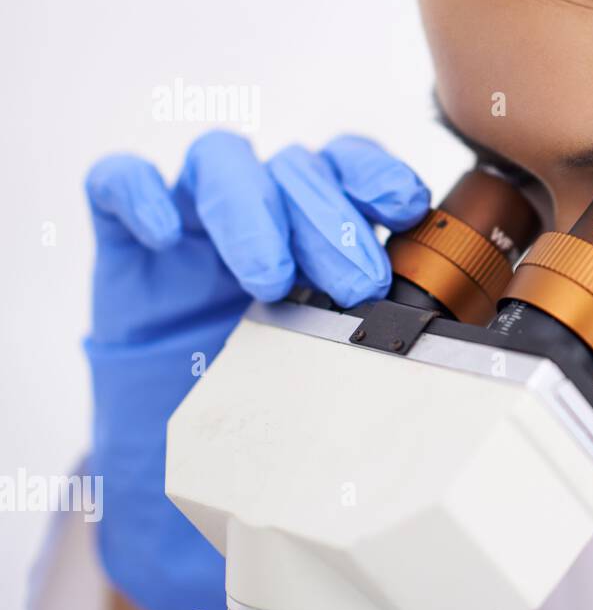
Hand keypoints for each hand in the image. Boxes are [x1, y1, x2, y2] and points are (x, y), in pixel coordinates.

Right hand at [83, 129, 428, 609]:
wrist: (181, 447)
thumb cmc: (274, 390)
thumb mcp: (336, 361)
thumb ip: (379, 330)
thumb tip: (456, 346)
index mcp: (320, 220)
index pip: (352, 166)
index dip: (378, 174)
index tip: (406, 207)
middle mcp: (264, 204)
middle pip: (300, 169)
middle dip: (331, 219)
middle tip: (356, 281)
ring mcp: (195, 214)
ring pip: (222, 162)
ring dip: (253, 212)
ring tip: (273, 279)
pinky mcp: (126, 236)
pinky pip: (119, 182)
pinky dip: (140, 194)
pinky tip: (169, 235)